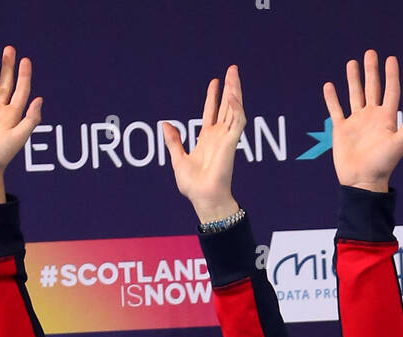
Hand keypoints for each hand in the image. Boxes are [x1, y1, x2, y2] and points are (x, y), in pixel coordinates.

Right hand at [0, 45, 42, 203]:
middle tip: (9, 49)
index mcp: (12, 117)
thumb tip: (39, 99)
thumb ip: (30, 119)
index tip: (25, 60)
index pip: (21, 92)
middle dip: (6, 67)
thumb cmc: (1, 157)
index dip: (24, 76)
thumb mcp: (19, 138)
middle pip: (4, 84)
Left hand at [162, 67, 244, 224]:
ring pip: (234, 110)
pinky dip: (236, 109)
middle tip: (233, 69)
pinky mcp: (231, 144)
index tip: (215, 81)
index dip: (213, 96)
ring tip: (234, 74)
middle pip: (227, 106)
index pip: (212, 112)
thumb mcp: (178, 160)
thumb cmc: (193, 187)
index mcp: (208, 139)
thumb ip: (174, 142)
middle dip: (230, 87)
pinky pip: (237, 123)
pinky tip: (233, 96)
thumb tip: (165, 124)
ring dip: (235, 91)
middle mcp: (219, 137)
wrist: (203, 200)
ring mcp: (226, 139)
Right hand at [323, 50, 402, 192]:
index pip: (391, 91)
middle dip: (371, 71)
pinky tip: (329, 86)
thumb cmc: (383, 166)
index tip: (391, 59)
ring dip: (353, 79)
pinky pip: (336, 109)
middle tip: (371, 53)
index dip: (391, 75)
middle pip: (372, 88)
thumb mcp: (399, 145)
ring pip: (354, 95)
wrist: (363, 182)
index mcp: (386, 119)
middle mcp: (372, 117)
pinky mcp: (342, 130)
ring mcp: (356, 122)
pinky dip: (332, 98)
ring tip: (352, 63)